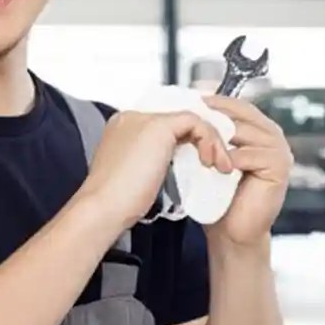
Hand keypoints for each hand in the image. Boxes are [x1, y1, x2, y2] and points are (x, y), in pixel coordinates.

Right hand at [79, 110, 232, 228]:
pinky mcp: (159, 126)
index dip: (189, 140)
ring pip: (191, 119)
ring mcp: (145, 118)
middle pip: (179, 119)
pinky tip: (213, 162)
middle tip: (217, 163)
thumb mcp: (140, 178)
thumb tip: (174, 164)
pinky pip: (196, 122)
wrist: (104, 206)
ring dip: (212, 141)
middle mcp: (133, 118)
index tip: (203, 162)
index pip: (167, 125)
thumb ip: (154, 163)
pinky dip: (210, 140)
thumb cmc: (117, 203)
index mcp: (124, 128)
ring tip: (220, 167)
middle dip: (203, 139)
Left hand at [201, 96, 292, 246]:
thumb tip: (190, 106)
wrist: (233, 232)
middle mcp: (273, 135)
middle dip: (212, 117)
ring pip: (241, 132)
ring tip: (197, 147)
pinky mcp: (278, 167)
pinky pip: (248, 154)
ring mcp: (279, 150)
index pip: (236, 104)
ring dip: (216, 139)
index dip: (213, 101)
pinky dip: (227, 159)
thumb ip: (212, 132)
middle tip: (188, 119)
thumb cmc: (220, 195)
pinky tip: (214, 167)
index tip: (189, 101)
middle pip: (240, 114)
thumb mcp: (214, 155)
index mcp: (260, 128)